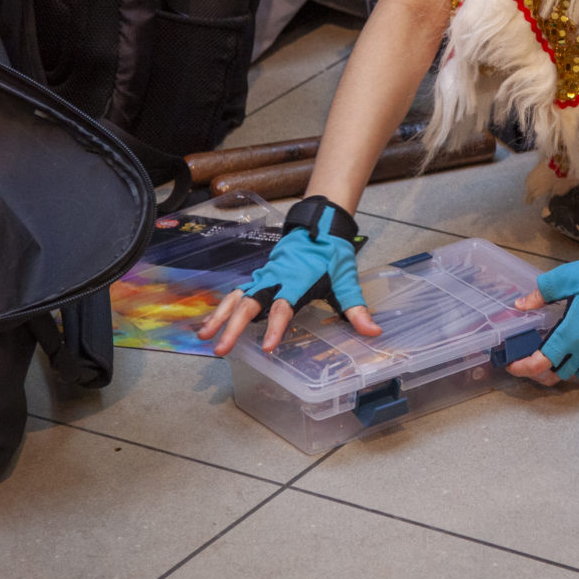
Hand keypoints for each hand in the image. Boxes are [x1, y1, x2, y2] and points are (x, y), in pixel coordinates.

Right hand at [197, 199, 381, 354]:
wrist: (318, 228)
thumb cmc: (332, 255)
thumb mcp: (347, 280)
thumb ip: (356, 308)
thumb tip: (374, 332)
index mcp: (297, 281)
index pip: (283, 307)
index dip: (275, 327)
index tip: (266, 348)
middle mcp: (275, 279)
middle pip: (249, 305)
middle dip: (232, 327)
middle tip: (220, 350)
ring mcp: (263, 277)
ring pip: (236, 298)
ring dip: (219, 317)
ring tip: (204, 337)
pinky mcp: (258, 277)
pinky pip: (236, 293)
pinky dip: (221, 308)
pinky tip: (210, 323)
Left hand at [504, 246, 578, 385]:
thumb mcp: (566, 279)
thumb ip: (541, 293)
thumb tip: (521, 304)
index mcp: (570, 337)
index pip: (540, 365)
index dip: (522, 368)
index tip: (513, 364)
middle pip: (558, 375)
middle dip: (541, 373)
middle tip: (531, 360)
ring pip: (578, 372)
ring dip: (563, 368)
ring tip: (553, 355)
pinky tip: (578, 344)